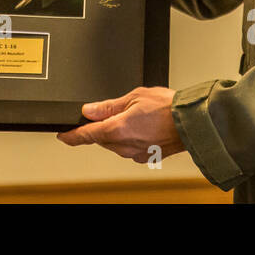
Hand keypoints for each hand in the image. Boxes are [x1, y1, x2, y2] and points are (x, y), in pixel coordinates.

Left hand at [56, 86, 184, 161]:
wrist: (192, 122)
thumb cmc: (167, 107)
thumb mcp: (133, 97)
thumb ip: (108, 106)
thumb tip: (88, 110)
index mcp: (117, 129)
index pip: (85, 135)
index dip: (71, 135)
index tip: (62, 135)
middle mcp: (123, 145)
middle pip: (101, 138)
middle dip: (101, 127)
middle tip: (116, 112)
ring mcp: (134, 153)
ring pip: (114, 144)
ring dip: (116, 132)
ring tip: (135, 116)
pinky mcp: (145, 157)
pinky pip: (129, 148)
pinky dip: (129, 138)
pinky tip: (142, 127)